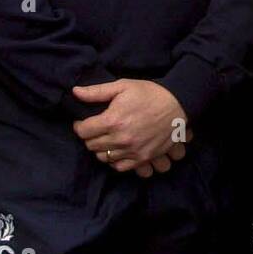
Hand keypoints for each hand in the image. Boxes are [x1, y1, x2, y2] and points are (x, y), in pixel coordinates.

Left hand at [71, 79, 188, 175]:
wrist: (177, 105)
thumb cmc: (149, 93)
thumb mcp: (122, 86)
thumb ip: (97, 92)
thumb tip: (75, 92)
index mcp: (112, 120)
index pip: (83, 131)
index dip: (79, 126)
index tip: (82, 122)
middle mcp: (120, 139)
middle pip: (91, 146)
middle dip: (89, 137)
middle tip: (95, 130)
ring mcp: (132, 151)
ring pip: (104, 158)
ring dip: (101, 149)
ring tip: (106, 139)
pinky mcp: (143, 158)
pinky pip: (120, 167)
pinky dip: (115, 161)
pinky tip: (117, 150)